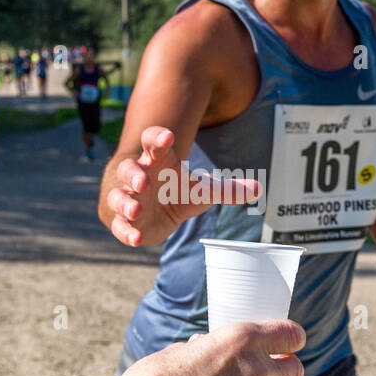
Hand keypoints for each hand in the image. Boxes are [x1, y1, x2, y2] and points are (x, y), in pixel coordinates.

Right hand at [105, 320, 305, 375]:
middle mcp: (255, 371)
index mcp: (241, 340)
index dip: (291, 337)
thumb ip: (206, 348)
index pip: (291, 334)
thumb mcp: (180, 350)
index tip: (286, 340)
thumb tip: (208, 349)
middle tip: (270, 367)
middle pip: (295, 369)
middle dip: (288, 367)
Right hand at [106, 126, 260, 246]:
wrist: (157, 212)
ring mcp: (127, 198)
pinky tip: (136, 238)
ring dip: (124, 202)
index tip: (167, 138)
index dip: (157, 138)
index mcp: (157, 160)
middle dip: (133, 174)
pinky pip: (119, 225)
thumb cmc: (177, 192)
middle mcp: (138, 177)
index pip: (152, 141)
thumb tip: (258, 188)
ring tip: (137, 209)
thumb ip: (227, 190)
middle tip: (144, 181)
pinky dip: (125, 231)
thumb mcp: (203, 190)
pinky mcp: (123, 221)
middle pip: (128, 168)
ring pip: (118, 196)